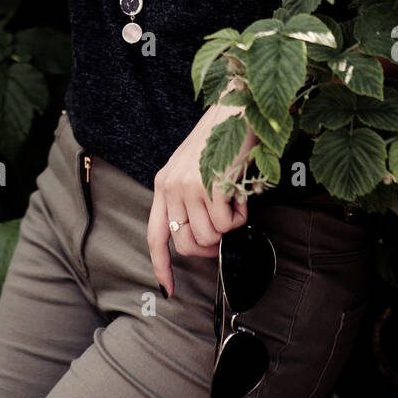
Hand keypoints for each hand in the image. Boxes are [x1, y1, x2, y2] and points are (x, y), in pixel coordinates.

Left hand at [148, 91, 256, 297]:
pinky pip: (228, 225)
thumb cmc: (219, 138)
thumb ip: (187, 198)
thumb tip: (202, 237)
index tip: (169, 288)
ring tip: (234, 200)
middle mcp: (171, 187)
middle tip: (227, 227)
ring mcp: (190, 187)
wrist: (235, 109)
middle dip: (211, 246)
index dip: (161, 266)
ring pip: (211, 237)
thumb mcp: (191, 167)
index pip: (156, 235)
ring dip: (229, 227)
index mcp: (163, 184)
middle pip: (187, 244)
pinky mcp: (211, 186)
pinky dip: (240, 215)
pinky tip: (241, 194)